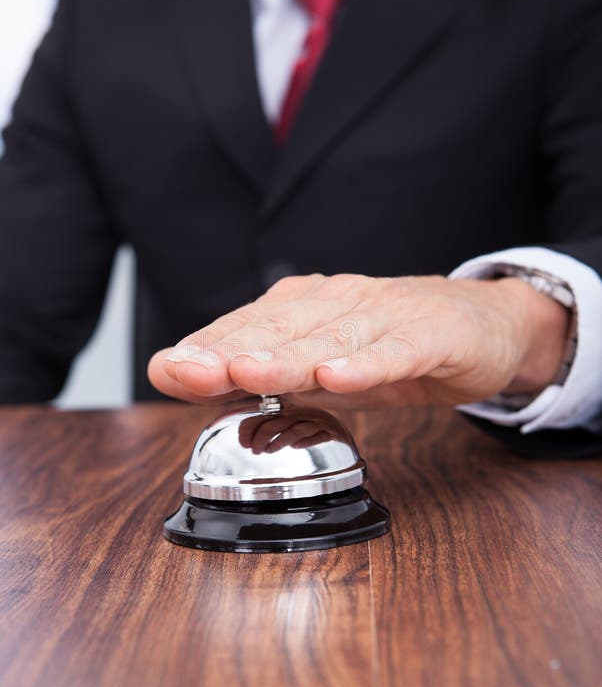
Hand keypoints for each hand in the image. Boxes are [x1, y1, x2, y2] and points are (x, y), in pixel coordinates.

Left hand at [148, 274, 569, 409]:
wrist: (483, 324)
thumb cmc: (394, 344)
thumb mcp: (326, 366)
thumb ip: (270, 376)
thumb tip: (201, 385)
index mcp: (307, 308)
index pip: (247, 328)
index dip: (205, 349)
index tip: (166, 371)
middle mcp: (339, 302)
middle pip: (279, 330)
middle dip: (228, 351)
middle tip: (187, 371)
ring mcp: (386, 315)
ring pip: (331, 338)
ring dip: (287, 357)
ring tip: (248, 372)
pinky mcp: (431, 334)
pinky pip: (397, 350)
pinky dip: (368, 364)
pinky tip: (340, 377)